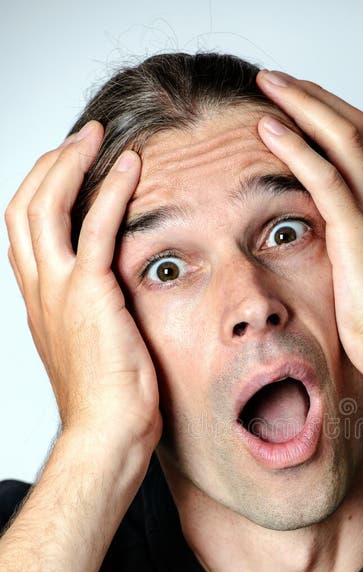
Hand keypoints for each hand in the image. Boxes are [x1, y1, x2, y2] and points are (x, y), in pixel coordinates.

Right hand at [4, 122, 160, 451]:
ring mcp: (58, 290)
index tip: (69, 169)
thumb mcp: (92, 348)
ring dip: (71, 162)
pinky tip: (129, 166)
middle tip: (81, 139)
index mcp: (38, 301)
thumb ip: (91, 314)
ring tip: (96, 138)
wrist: (107, 433)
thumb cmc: (109, 402)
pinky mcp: (89, 293)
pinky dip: (110, 189)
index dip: (41, 191)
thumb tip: (114, 298)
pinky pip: (95, 227)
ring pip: (47, 205)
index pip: (24, 230)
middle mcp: (39, 289)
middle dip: (50, 164)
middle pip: (23, 206)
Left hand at [255, 70, 362, 418]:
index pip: (360, 150)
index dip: (327, 121)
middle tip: (277, 81)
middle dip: (314, 98)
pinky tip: (269, 128)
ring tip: (267, 84)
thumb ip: (345, 264)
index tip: (295, 107)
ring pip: (344, 138)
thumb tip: (319, 266)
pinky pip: (326, 177)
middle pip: (355, 128)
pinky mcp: (361, 236)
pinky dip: (297, 147)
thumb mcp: (361, 290)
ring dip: (303, 105)